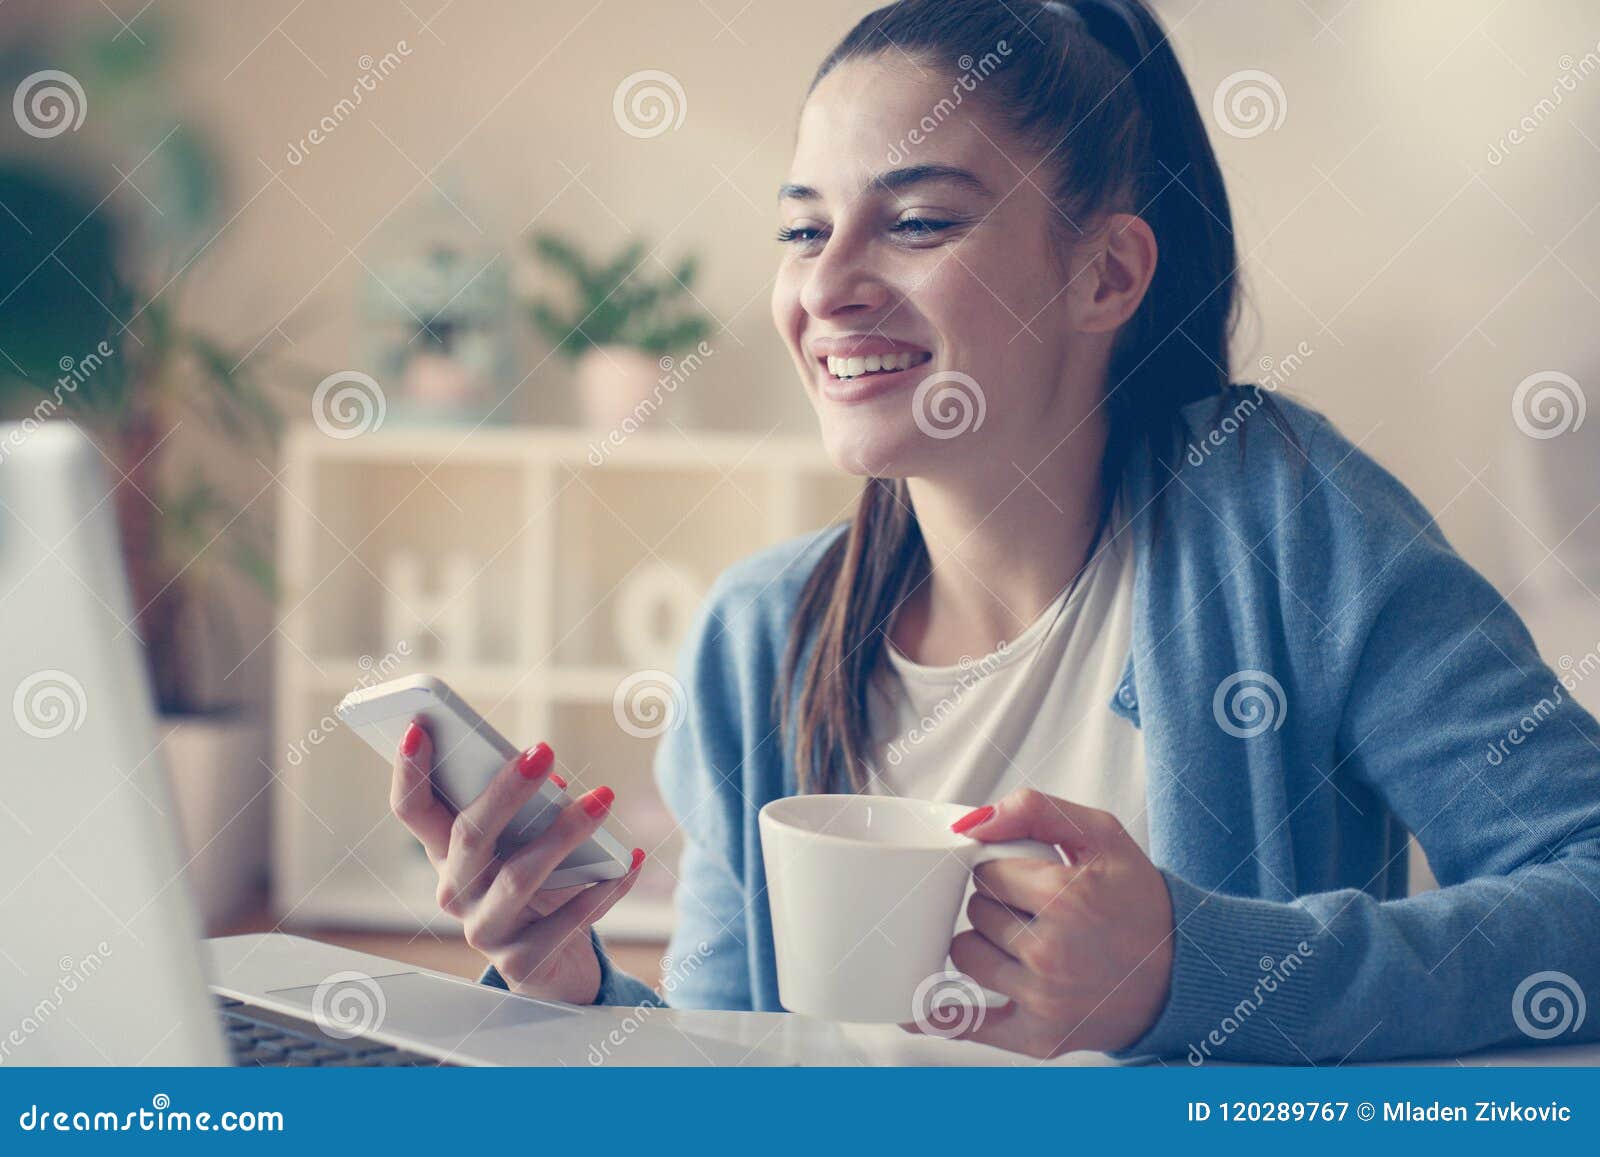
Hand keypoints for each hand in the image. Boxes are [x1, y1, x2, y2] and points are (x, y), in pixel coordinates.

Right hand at [389, 720, 642, 1004]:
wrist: (554, 963)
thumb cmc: (538, 883)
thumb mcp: (526, 841)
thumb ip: (529, 806)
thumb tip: (549, 777)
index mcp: (446, 853)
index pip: (412, 809)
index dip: (409, 770)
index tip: (419, 726)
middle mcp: (454, 892)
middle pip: (468, 834)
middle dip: (506, 790)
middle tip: (544, 750)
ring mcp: (485, 931)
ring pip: (519, 876)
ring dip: (565, 832)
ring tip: (604, 799)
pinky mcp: (522, 964)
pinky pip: (570, 919)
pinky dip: (607, 887)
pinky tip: (633, 860)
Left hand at [912, 788, 1173, 1057]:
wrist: (1182, 973)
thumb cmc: (1139, 902)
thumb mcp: (1102, 834)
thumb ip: (1035, 809)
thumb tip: (969, 823)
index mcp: (1067, 898)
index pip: (986, 872)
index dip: (1001, 869)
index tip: (1028, 877)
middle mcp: (1053, 953)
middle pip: (975, 913)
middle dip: (995, 905)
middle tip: (1034, 911)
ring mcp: (1044, 999)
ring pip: (966, 955)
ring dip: (982, 943)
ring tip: (1021, 941)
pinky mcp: (1040, 1037)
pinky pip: (968, 1025)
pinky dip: (938, 1016)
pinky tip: (912, 1010)